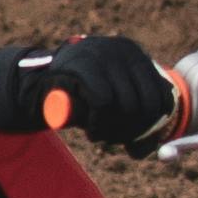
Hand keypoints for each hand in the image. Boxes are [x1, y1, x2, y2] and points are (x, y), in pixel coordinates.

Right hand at [0, 32, 185, 154]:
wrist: (35, 84)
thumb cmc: (78, 97)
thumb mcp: (111, 100)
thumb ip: (133, 116)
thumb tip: (153, 147)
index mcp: (135, 55)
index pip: (162, 96)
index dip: (154, 127)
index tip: (138, 145)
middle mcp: (123, 49)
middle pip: (146, 104)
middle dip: (133, 132)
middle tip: (115, 141)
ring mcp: (102, 54)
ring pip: (128, 105)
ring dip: (114, 131)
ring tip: (99, 133)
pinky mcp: (83, 66)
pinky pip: (105, 103)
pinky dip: (100, 124)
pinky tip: (91, 129)